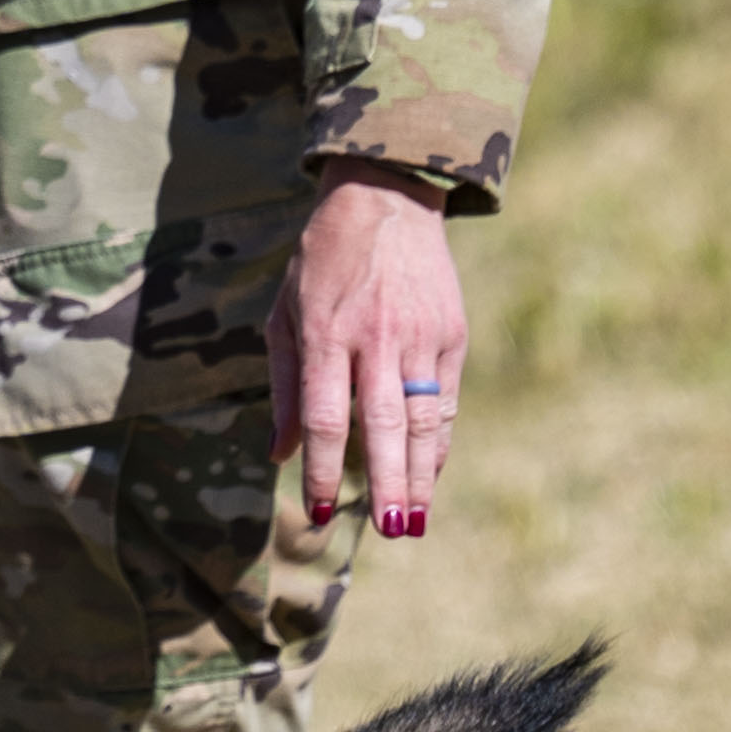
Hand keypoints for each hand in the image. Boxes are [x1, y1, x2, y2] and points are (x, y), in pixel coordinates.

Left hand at [269, 165, 467, 538]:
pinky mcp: (452, 335)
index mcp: (326, 332)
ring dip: (419, 474)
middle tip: (388, 531)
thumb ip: (286, 386)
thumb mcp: (286, 313)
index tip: (318, 509)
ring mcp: (419, 337)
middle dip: (384, 481)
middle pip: (381, 424)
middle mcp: (375, 338)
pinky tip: (429, 474)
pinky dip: (438, 442)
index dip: (321, 466)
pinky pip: (446, 401)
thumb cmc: (322, 262)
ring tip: (413, 521)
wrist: (386, 201)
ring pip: (423, 419)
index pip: (323, 415)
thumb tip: (279, 454)